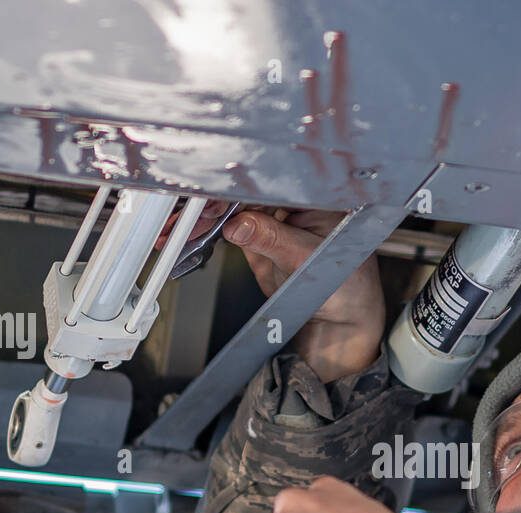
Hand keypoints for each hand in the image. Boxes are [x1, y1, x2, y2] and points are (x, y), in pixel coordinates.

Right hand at [168, 203, 385, 382]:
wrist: (342, 323)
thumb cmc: (347, 289)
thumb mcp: (309, 261)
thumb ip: (274, 240)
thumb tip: (240, 224)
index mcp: (316, 195)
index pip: (268, 181)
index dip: (235, 187)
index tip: (210, 196)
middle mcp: (292, 201)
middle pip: (241, 191)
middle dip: (208, 203)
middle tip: (183, 217)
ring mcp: (272, 218)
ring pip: (228, 208)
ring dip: (198, 218)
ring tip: (173, 230)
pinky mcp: (257, 236)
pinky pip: (224, 227)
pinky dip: (202, 232)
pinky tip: (182, 235)